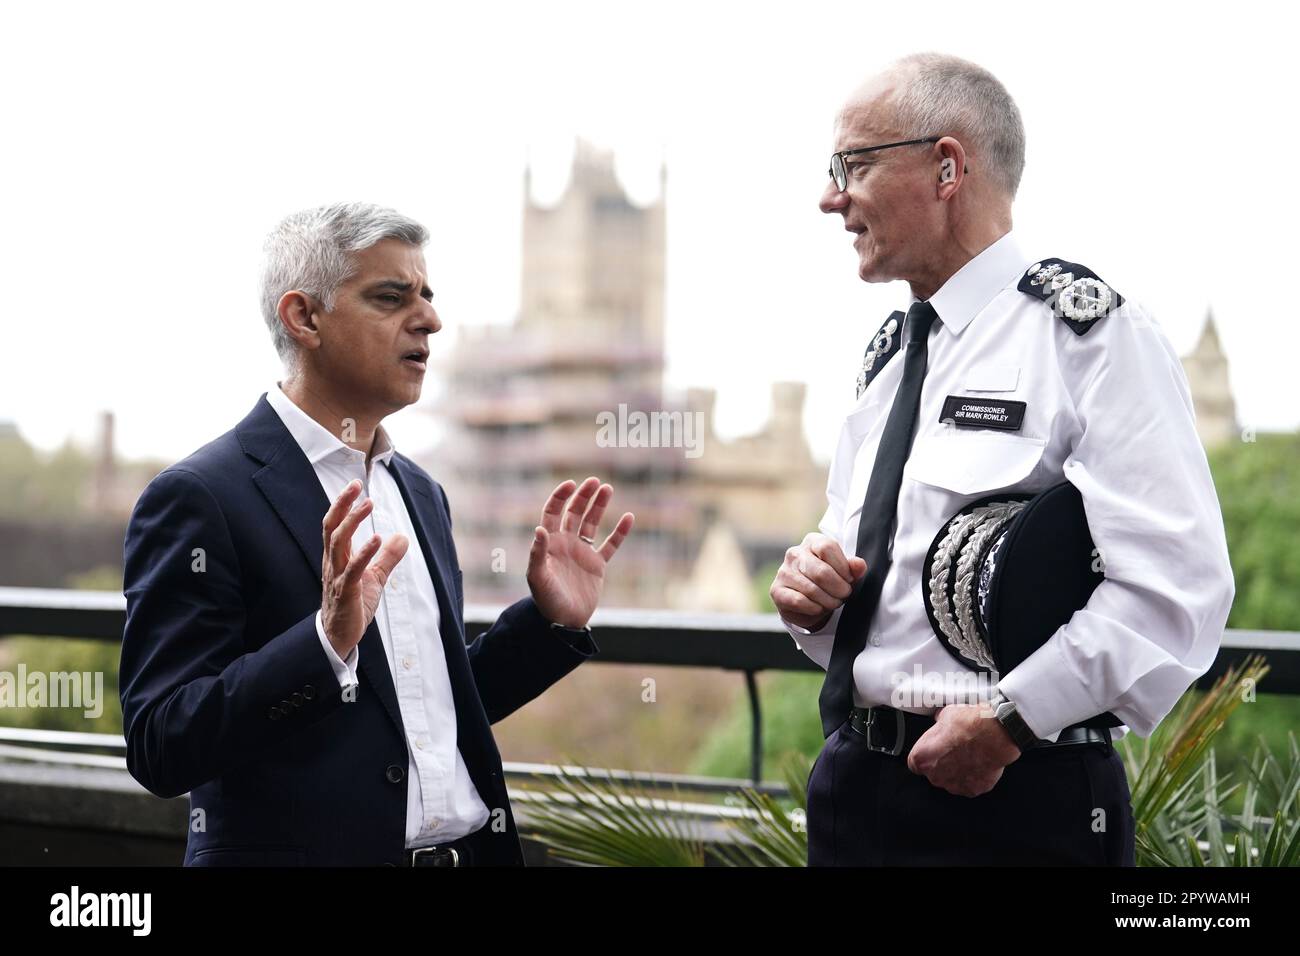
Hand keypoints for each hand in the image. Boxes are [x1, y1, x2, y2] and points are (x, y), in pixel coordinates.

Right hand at [320, 479, 408, 658]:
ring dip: (353, 522)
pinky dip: (364, 553)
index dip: (342, 503)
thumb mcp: (374, 577)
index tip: (354, 484)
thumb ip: (387, 557)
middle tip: (357, 486)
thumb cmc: (353, 604)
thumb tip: (403, 537)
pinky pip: (352, 570)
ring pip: (338, 543)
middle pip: (332, 528)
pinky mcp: (345, 593)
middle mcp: (333, 563)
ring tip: (368, 504)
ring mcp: (337, 577)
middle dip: (343, 505)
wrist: (339, 636)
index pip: (334, 524)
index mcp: (336, 557)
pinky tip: (377, 539)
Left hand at [527, 476, 633, 628]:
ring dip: (599, 506)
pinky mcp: (597, 565)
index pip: (553, 512)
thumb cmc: (546, 600)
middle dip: (583, 496)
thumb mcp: (537, 577)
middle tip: (594, 481)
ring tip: (608, 488)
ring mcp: (582, 553)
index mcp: (550, 543)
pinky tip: (628, 517)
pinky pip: (610, 545)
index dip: (560, 497)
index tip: (571, 484)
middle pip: (574, 513)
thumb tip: (540, 529)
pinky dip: (620, 532)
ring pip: (592, 524)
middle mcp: (565, 544)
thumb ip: (538, 554)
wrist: (563, 622)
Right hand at [769, 532, 866, 630]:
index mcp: (812, 542)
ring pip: (812, 589)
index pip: (827, 547)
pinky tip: (818, 607)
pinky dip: (814, 608)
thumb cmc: (828, 583)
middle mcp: (794, 553)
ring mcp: (783, 572)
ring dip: (828, 601)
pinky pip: (799, 601)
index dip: (843, 567)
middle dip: (839, 589)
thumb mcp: (844, 573)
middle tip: (844, 595)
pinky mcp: (777, 590)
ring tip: (833, 602)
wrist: (807, 604)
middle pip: (821, 571)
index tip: (849, 579)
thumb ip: (853, 568)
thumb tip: (859, 565)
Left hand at [906, 703, 1021, 796]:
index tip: (932, 751)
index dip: (925, 756)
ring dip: (957, 771)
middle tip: (954, 750)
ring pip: (950, 780)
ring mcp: (954, 785)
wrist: (995, 734)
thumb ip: (938, 727)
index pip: (914, 763)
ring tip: (968, 755)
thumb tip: (941, 723)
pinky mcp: (972, 790)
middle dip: (941, 763)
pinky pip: (969, 785)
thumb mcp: (945, 715)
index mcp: (922, 757)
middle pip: (933, 773)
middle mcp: (935, 775)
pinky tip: (978, 763)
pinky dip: (973, 777)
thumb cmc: (970, 724)